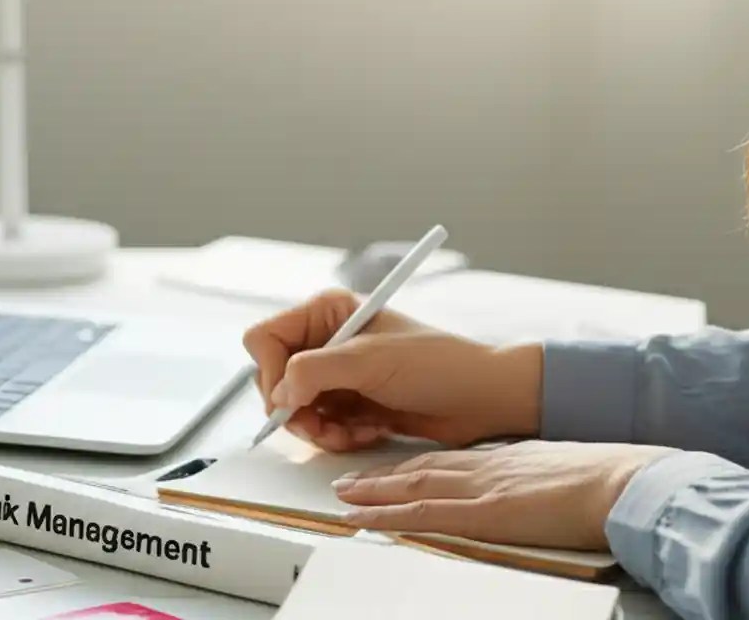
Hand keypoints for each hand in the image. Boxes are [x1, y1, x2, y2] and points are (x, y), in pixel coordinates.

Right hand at [243, 289, 542, 451]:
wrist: (482, 398)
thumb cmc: (439, 364)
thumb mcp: (371, 361)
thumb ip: (315, 371)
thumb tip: (278, 394)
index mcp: (327, 312)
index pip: (266, 339)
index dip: (271, 372)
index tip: (292, 398)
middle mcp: (327, 340)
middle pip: (274, 380)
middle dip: (296, 410)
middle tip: (323, 427)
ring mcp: (338, 374)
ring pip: (295, 410)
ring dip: (320, 429)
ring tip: (355, 432)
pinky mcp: (352, 403)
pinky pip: (321, 427)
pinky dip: (338, 436)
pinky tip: (370, 432)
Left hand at [333, 440, 674, 549]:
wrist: (625, 482)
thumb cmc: (608, 480)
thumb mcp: (564, 471)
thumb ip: (536, 479)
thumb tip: (531, 490)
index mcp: (507, 459)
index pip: (448, 459)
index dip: (413, 464)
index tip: (390, 468)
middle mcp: (487, 468)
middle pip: (422, 469)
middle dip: (382, 476)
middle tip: (349, 481)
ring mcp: (483, 489)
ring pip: (414, 486)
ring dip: (375, 491)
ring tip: (344, 496)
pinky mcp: (485, 514)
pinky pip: (426, 514)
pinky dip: (391, 515)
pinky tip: (367, 518)